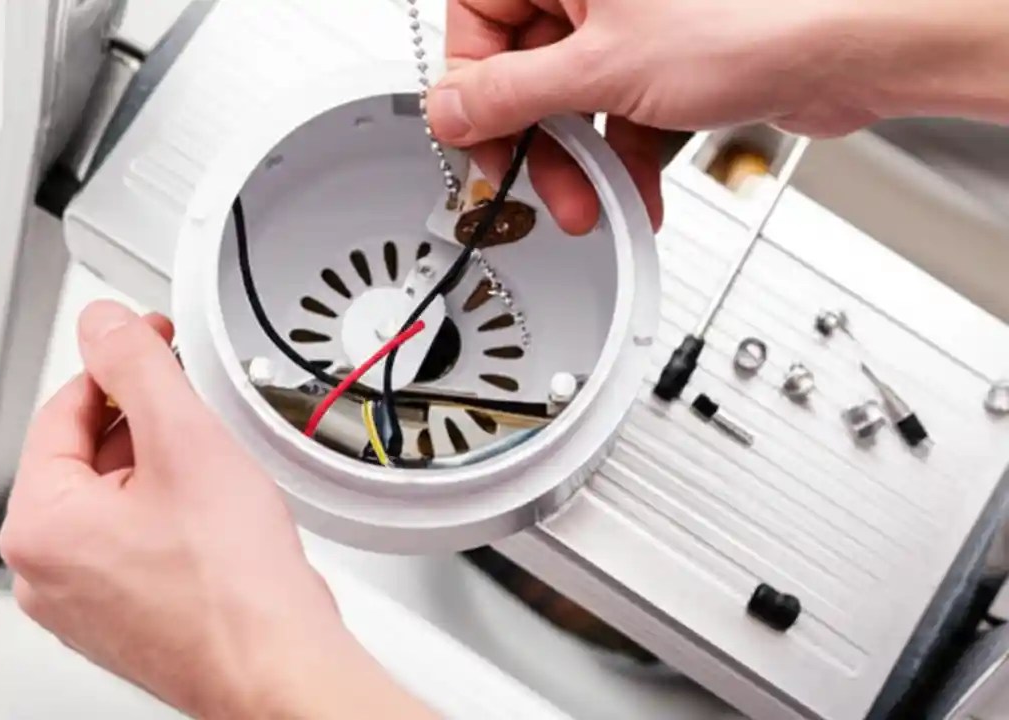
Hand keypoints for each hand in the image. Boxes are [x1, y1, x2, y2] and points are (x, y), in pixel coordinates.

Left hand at [0, 301, 433, 718]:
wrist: (276, 667)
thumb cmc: (233, 585)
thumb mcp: (184, 440)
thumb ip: (137, 365)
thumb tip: (102, 323)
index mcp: (38, 526)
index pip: (65, 409)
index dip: (117, 365)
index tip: (154, 342)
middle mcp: (44, 572)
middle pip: (87, 457)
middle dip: (144, 424)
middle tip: (197, 410)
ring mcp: (79, 603)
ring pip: (113, 501)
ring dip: (159, 472)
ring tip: (215, 477)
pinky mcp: (117, 620)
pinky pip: (129, 545)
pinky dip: (166, 519)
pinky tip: (212, 522)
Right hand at [430, 0, 906, 234]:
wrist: (856, 43)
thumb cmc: (754, 17)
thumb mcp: (600, 69)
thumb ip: (510, 95)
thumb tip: (447, 108)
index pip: (476, 19)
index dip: (472, 88)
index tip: (478, 140)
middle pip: (526, 66)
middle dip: (537, 140)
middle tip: (542, 187)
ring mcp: (636, 17)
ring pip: (575, 94)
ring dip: (582, 159)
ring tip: (595, 202)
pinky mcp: (670, 53)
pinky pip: (621, 106)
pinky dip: (625, 153)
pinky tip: (635, 191)